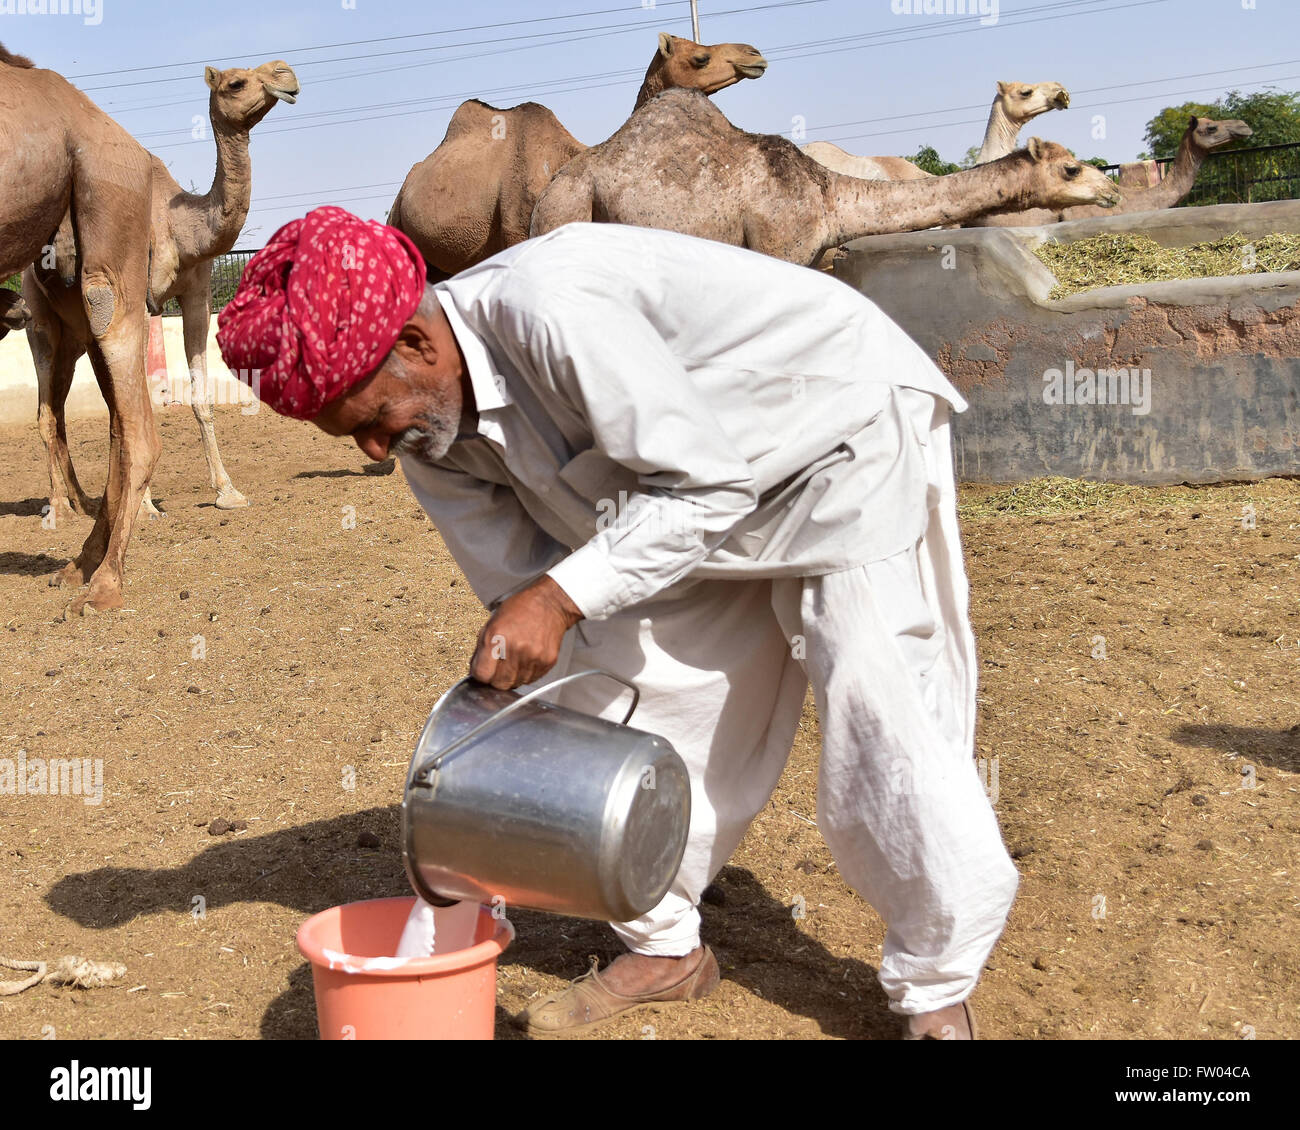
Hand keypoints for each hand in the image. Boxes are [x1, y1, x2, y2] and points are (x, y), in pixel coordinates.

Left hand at [469, 575, 583, 689]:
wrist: (550, 603)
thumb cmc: (520, 609)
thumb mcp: (493, 622)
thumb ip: (483, 648)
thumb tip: (476, 670)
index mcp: (497, 637)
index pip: (482, 674)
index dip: (481, 675)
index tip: (484, 671)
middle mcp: (515, 648)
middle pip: (499, 684)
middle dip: (496, 679)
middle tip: (499, 667)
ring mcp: (533, 656)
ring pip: (516, 684)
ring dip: (513, 676)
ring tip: (516, 659)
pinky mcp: (547, 662)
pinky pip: (531, 679)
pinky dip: (526, 674)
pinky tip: (527, 658)